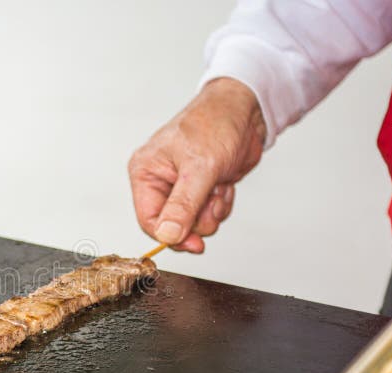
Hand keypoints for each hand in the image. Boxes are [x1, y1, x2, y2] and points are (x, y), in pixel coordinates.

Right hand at [128, 77, 265, 252]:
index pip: (148, 219)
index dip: (171, 235)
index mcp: (145, 172)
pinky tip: (223, 185)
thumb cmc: (215, 124)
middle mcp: (159, 182)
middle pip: (172, 225)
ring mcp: (181, 187)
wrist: (246, 110)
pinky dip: (220, 205)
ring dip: (212, 211)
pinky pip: (208, 215)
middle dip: (197, 219)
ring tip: (218, 186)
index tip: (194, 244)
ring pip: (193, 223)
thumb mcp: (199, 168)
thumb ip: (182, 206)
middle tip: (211, 200)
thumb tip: (167, 235)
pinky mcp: (200, 190)